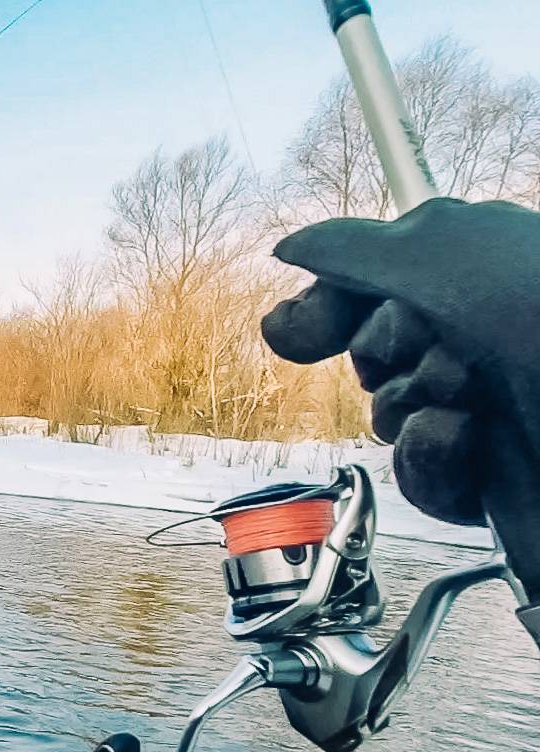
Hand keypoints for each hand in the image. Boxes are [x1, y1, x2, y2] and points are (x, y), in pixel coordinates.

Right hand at [261, 198, 539, 588]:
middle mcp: (483, 336)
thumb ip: (356, 248)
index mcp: (482, 273)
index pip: (371, 283)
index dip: (333, 305)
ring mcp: (484, 407)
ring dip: (413, 405)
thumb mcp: (447, 253)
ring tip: (475, 398)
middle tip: (449, 343)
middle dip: (389, 352)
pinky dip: (429, 456)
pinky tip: (464, 438)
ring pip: (385, 414)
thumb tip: (291, 250)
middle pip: (370, 352)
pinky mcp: (487, 475)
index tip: (310, 328)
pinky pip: (415, 473)